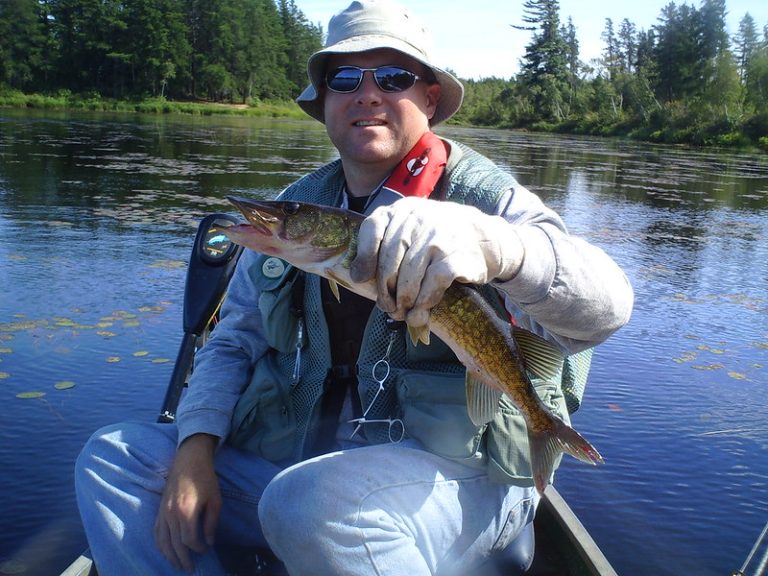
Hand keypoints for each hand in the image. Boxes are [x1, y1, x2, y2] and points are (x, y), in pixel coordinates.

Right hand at [154, 434, 220, 571]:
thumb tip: (209, 542)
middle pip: (174, 545)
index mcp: (186, 512)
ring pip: (162, 541)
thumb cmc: (205, 479)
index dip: (198, 549)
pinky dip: (160, 544)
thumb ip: (211, 523)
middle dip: (182, 559)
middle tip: (190, 569)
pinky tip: (166, 551)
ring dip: (169, 556)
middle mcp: (171, 515)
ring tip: (177, 565)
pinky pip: (156, 532)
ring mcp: (162, 513)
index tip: (206, 550)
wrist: (189, 461)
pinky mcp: (159, 510)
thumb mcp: (215, 500)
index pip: (189, 540)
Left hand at [350, 197, 523, 333]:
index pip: (373, 228)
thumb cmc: (437, 241)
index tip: (361, 280)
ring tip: (403, 314)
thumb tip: (357, 277)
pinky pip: (431, 285)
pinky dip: (424, 303)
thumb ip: (384, 247)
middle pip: (389, 261)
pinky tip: (421, 312)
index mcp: (402, 210)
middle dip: (385, 291)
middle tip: (388, 308)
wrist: (484, 239)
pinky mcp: (455, 256)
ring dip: (403, 302)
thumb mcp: (410, 233)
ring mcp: (438, 237)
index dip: (364, 257)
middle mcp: (418, 219)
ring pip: (408, 277)